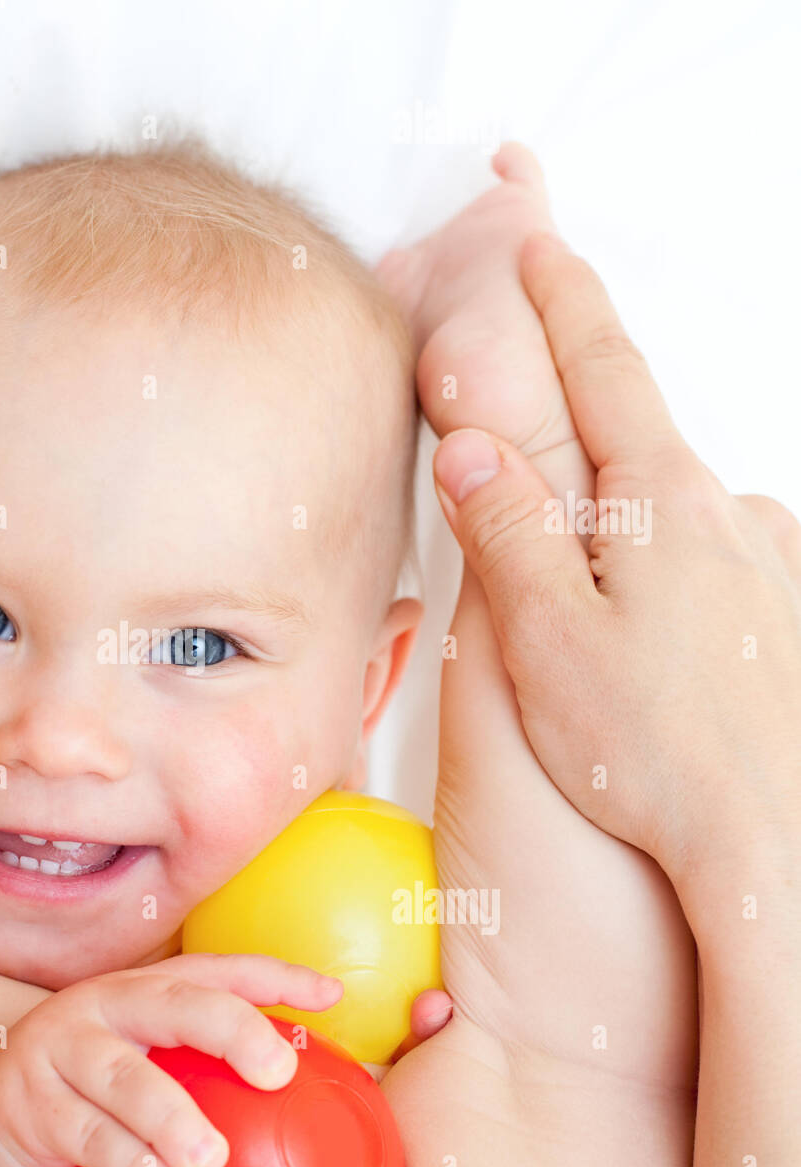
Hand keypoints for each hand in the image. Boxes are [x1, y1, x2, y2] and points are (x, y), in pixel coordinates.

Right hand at [0, 954, 342, 1166]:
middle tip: (278, 1072)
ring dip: (174, 1118)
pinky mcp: (34, 1102)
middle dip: (231, 1029)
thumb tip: (309, 1095)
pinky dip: (132, 1166)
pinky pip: (89, 1137)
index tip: (329, 996)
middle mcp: (105, 1005)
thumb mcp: (145, 1060)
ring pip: (126, 1077)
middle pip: (174, 1003)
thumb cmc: (90, 1088)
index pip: (216, 970)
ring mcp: (64, 1049)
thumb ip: (204, 1066)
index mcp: (142, 988)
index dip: (273, 976)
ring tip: (213, 1160)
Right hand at [431, 233, 800, 891]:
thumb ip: (507, 529)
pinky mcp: (789, 615)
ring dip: (623, 526)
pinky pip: (712, 564)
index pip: (604, 367)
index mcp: (660, 503)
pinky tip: (653, 641)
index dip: (565, 301)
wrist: (777, 845)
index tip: (540, 246)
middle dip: (582, 426)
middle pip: (637, 436)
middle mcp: (729, 515)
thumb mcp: (544, 637)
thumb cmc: (652, 753)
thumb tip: (471, 444)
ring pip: (674, 513)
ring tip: (591, 610)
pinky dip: (667, 575)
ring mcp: (770, 564)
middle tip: (533, 465)